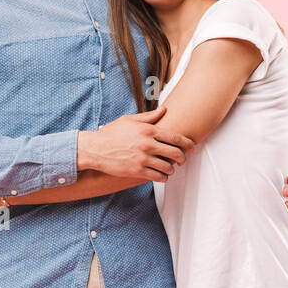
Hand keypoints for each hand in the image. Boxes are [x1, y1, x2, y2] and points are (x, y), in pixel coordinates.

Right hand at [78, 103, 194, 179]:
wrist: (95, 149)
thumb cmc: (112, 133)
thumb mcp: (129, 120)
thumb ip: (149, 117)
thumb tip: (164, 110)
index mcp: (148, 130)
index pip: (175, 137)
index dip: (187, 143)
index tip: (192, 146)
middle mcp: (147, 144)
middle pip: (175, 153)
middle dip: (182, 158)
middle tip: (182, 160)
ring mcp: (143, 159)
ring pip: (168, 167)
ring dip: (172, 169)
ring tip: (170, 169)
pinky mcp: (137, 171)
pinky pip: (158, 177)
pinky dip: (163, 178)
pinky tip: (162, 176)